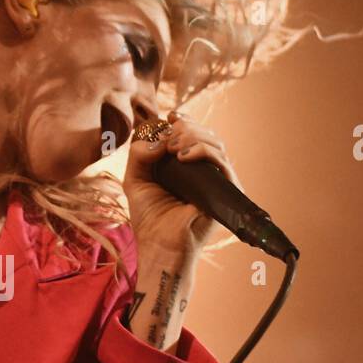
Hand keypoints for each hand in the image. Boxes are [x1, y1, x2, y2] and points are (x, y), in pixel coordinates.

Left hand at [124, 110, 243, 251]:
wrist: (160, 246)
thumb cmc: (149, 218)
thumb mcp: (135, 179)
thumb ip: (139, 153)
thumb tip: (160, 137)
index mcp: (187, 168)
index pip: (194, 135)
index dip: (185, 121)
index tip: (170, 116)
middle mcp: (205, 172)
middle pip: (206, 135)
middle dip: (186, 128)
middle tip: (169, 137)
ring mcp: (217, 181)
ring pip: (216, 144)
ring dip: (192, 137)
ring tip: (173, 148)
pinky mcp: (227, 192)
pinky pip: (222, 162)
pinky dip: (203, 151)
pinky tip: (183, 156)